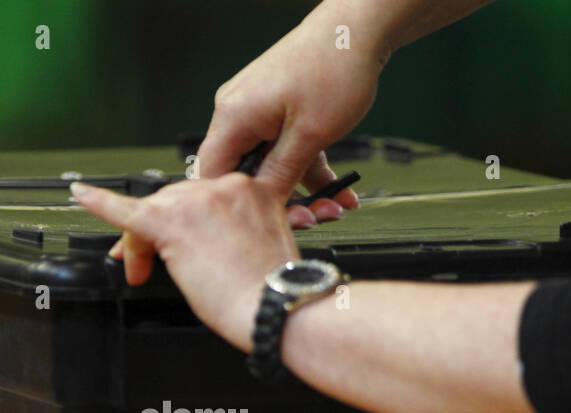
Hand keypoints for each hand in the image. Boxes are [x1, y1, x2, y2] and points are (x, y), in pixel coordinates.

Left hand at [71, 174, 299, 351]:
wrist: (275, 307)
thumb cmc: (274, 289)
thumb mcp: (270, 243)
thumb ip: (245, 229)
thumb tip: (215, 241)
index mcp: (252, 189)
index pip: (205, 196)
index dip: (188, 222)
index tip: (183, 245)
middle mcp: (225, 186)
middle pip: (175, 200)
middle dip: (161, 235)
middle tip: (153, 267)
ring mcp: (198, 202)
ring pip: (154, 210)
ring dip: (141, 242)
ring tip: (142, 270)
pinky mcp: (172, 223)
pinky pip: (127, 210)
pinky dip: (100, 202)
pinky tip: (82, 195)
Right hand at [198, 11, 382, 226]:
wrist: (358, 29)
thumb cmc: (333, 67)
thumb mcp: (309, 135)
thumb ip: (280, 175)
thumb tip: (261, 205)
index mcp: (233, 116)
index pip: (212, 176)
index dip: (231, 207)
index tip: (260, 225)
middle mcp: (238, 112)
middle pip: (244, 175)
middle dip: (279, 202)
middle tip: (311, 219)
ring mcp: (258, 111)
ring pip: (271, 167)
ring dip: (303, 190)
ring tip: (334, 206)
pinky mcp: (277, 111)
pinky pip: (286, 151)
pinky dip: (309, 170)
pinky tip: (337, 188)